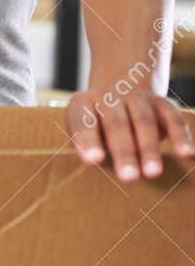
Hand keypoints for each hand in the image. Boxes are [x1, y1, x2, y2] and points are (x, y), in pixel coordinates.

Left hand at [66, 87, 193, 180]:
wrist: (119, 86)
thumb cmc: (96, 125)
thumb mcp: (83, 132)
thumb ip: (87, 149)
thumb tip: (94, 178)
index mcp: (82, 103)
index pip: (83, 122)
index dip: (87, 140)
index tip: (93, 160)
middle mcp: (109, 97)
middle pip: (116, 124)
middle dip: (124, 151)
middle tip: (128, 177)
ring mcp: (137, 98)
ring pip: (144, 121)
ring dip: (149, 148)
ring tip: (153, 173)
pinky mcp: (162, 103)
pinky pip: (173, 119)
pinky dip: (180, 137)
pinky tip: (186, 154)